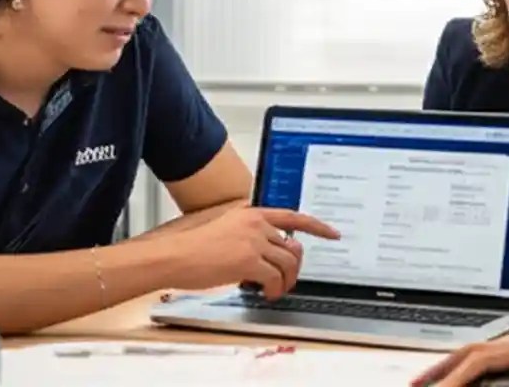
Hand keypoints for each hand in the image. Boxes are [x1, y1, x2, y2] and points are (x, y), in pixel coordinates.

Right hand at [168, 207, 338, 299]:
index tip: (332, 233)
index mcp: (252, 214)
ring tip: (275, 291)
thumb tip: (271, 254)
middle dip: (295, 268)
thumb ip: (251, 235)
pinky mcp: (248, 260)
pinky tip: (266, 294)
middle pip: (292, 247)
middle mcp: (256, 224)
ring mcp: (254, 241)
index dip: (317, 226)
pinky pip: (275, 278)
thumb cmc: (195, 248)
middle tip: (287, 281)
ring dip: (286, 282)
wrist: (176, 256)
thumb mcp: (227, 230)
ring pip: (288, 263)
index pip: (293, 216)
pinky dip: (275, 290)